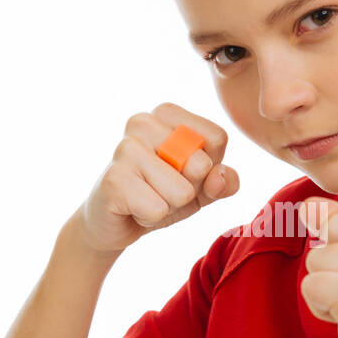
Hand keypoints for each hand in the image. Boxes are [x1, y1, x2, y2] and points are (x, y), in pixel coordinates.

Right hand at [73, 103, 239, 254]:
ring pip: (182, 192)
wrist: (115, 223)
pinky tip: (133, 208)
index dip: (209, 168)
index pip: (216, 139)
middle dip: (190, 190)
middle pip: (201, 165)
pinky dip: (151, 217)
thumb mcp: (203, 188)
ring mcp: (125, 148)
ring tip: (147, 198)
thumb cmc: (161, 196)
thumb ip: (224, 181)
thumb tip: (217, 177)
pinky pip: (158, 209)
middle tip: (162, 189)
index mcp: (167, 114)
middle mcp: (143, 122)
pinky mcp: (113, 179)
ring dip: (169, 206)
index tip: (183, 172)